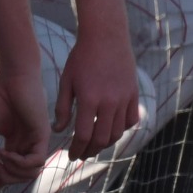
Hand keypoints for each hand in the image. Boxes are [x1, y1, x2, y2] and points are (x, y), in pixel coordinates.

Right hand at [0, 63, 51, 185]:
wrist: (11, 78)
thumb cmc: (0, 97)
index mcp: (16, 144)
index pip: (12, 170)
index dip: (0, 182)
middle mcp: (28, 145)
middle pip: (23, 176)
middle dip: (5, 178)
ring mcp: (36, 141)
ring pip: (31, 173)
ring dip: (12, 172)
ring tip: (0, 158)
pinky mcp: (42, 135)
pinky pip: (36, 161)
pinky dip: (19, 162)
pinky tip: (7, 153)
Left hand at [54, 28, 141, 160]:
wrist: (106, 37)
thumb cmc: (81, 58)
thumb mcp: (67, 81)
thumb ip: (62, 108)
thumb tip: (58, 130)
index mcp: (89, 99)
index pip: (84, 135)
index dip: (77, 149)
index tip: (71, 156)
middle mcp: (109, 102)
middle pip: (102, 139)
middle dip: (91, 151)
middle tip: (82, 154)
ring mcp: (124, 99)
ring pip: (118, 132)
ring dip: (105, 143)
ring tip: (95, 145)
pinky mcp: (133, 95)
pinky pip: (130, 120)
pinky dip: (121, 129)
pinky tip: (111, 129)